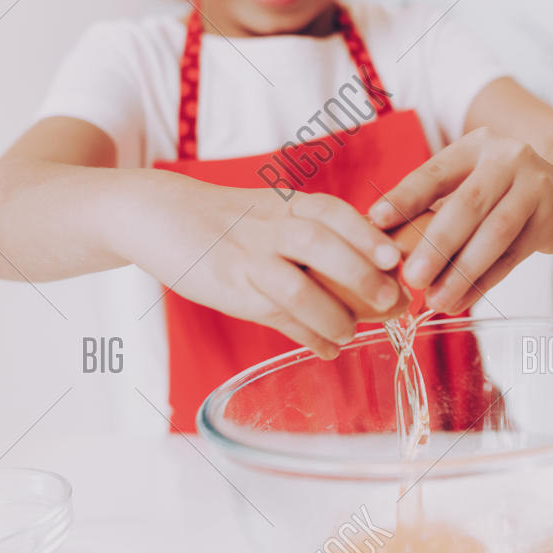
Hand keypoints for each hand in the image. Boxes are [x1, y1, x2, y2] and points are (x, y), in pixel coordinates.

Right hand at [129, 178, 408, 359]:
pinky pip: (273, 316)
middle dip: (361, 275)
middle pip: (321, 245)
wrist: (158, 213)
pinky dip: (305, 336)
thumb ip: (318, 232)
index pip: (334, 212)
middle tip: (392, 301)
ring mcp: (247, 258)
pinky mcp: (229, 288)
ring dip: (332, 315)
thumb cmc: (233, 219)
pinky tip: (327, 348)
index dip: (366, 235)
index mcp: (287, 203)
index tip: (394, 258)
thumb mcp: (275, 211)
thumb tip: (380, 268)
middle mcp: (269, 226)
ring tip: (350, 333)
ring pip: (296, 287)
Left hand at [367, 126, 552, 312]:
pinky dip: (484, 282)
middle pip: (468, 204)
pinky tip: (460, 301)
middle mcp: (507, 159)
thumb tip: (380, 237)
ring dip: (462, 271)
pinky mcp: (551, 217)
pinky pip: (513, 256)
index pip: (436, 171)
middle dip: (437, 244)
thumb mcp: (471, 180)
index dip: (405, 196)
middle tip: (411, 277)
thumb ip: (432, 203)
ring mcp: (534, 186)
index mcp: (475, 146)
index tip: (376, 221)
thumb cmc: (504, 190)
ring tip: (435, 300)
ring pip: (495, 233)